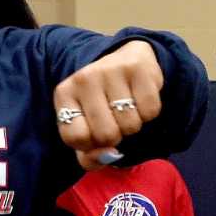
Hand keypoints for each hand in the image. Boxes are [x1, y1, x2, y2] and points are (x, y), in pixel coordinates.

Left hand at [52, 40, 164, 168]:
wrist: (125, 59)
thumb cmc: (102, 102)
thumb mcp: (86, 128)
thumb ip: (89, 155)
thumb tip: (108, 156)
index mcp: (64, 94)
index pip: (75, 138)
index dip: (90, 145)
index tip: (94, 135)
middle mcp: (84, 78)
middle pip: (106, 134)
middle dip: (115, 137)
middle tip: (114, 121)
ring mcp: (110, 70)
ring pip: (130, 125)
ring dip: (133, 125)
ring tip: (127, 108)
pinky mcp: (138, 67)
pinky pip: (150, 111)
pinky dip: (148, 113)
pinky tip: (140, 98)